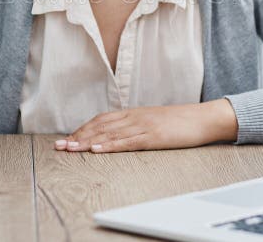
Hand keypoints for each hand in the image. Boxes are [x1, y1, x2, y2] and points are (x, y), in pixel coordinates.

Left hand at [54, 99, 238, 153]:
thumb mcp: (152, 121)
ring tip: (70, 148)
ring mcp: (143, 126)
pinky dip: (110, 145)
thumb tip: (118, 134)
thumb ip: (135, 126)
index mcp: (133, 113)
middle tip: (59, 146)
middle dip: (78, 136)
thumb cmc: (179, 122)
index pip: (101, 120)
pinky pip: (127, 141)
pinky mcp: (152, 136)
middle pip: (100, 126)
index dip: (83, 129)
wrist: (203, 118)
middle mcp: (134, 117)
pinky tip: (97, 149)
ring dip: (87, 141)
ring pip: (109, 133)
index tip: (67, 139)